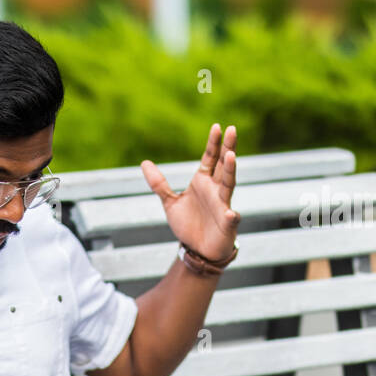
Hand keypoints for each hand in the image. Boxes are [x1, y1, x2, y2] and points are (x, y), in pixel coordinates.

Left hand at [141, 123, 239, 262]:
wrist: (197, 249)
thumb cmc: (188, 224)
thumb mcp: (170, 202)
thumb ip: (159, 183)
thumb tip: (144, 162)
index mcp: (203, 182)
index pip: (210, 158)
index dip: (213, 143)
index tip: (217, 126)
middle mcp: (216, 190)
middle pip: (223, 165)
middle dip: (228, 148)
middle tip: (231, 129)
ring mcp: (223, 205)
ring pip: (229, 185)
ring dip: (230, 171)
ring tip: (231, 156)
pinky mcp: (227, 224)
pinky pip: (230, 218)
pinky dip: (231, 215)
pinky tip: (230, 213)